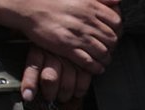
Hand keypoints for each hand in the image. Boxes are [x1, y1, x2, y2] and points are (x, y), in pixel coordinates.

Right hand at [0, 0, 118, 70]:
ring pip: (102, 52)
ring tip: (103, 59)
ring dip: (105, 59)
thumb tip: (118, 0)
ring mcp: (77, 35)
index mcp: (90, 6)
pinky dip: (96, 67)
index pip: (116, 22)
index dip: (117, 31)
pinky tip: (96, 67)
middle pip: (112, 39)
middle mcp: (86, 21)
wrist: (27, 7)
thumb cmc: (50, 0)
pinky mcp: (67, 47)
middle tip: (108, 48)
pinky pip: (89, 62)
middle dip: (112, 46)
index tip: (113, 34)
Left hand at [22, 47, 92, 103]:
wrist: (70, 27)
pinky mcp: (84, 61)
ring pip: (67, 83)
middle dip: (50, 93)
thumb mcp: (36, 43)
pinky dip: (80, 89)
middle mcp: (54, 53)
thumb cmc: (51, 40)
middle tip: (50, 97)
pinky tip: (77, 92)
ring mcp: (70, 58)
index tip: (28, 96)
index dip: (30, 84)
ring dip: (64, 94)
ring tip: (62, 97)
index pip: (32, 69)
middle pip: (50, 79)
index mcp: (39, 49)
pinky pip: (83, 80)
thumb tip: (28, 83)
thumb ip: (32, 61)